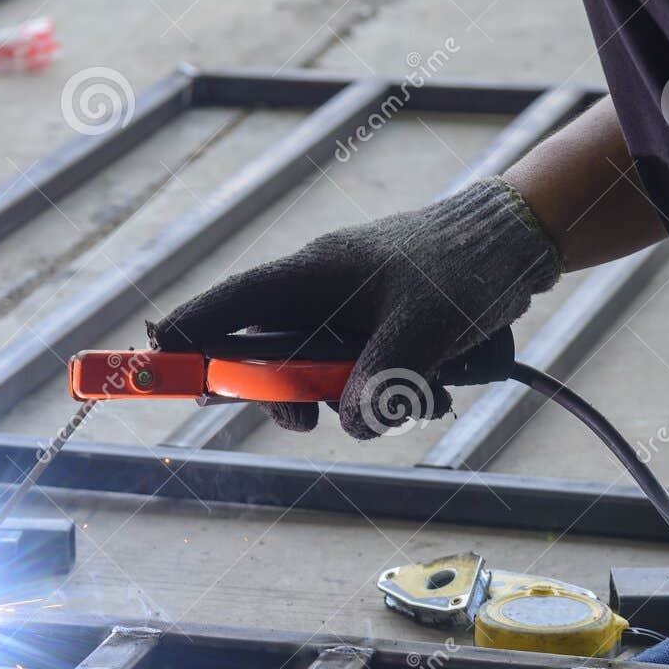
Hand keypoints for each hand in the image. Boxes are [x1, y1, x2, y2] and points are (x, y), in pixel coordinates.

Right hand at [148, 178, 561, 436]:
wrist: (515, 243)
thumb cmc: (462, 268)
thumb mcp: (423, 328)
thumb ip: (382, 380)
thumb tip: (349, 425)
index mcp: (312, 275)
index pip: (231, 306)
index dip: (189, 335)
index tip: (153, 362)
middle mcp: (319, 295)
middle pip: (267, 356)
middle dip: (285, 395)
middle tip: (308, 421)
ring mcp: (347, 315)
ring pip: (317, 375)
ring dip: (350, 400)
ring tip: (406, 400)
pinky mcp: (376, 331)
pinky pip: (358, 377)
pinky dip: (383, 394)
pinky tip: (427, 392)